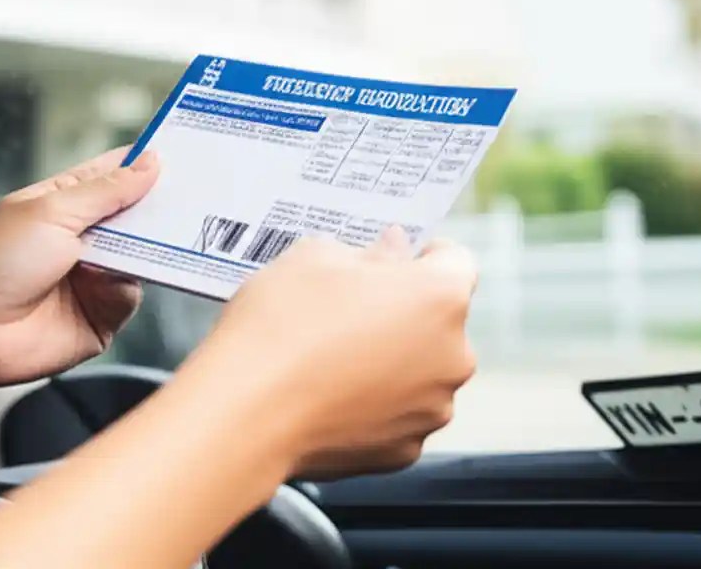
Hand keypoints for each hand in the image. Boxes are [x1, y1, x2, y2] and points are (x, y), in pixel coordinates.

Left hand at [0, 147, 159, 391]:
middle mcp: (83, 238)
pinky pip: (134, 296)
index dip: (144, 164)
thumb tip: (150, 164)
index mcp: (65, 203)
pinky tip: (107, 286)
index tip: (180, 153)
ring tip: (145, 244)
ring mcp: (94, 277)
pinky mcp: (102, 314)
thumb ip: (107, 190)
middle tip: (191, 198)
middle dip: (160, 208)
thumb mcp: (53, 211)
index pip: (114, 175)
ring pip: (144, 256)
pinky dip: (126, 289)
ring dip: (145, 250)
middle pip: (138, 216)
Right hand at [190, 227, 477, 478]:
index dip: (423, 255)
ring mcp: (432, 409)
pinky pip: (397, 414)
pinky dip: (373, 404)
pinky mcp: (404, 450)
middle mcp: (453, 356)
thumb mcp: (315, 256)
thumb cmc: (280, 326)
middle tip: (349, 308)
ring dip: (391, 359)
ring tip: (331, 356)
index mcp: (442, 297)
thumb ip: (369, 250)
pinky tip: (329, 394)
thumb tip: (392, 250)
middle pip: (439, 321)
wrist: (245, 415)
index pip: (455, 261)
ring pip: (420, 371)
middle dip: (403, 311)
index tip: (393, 259)